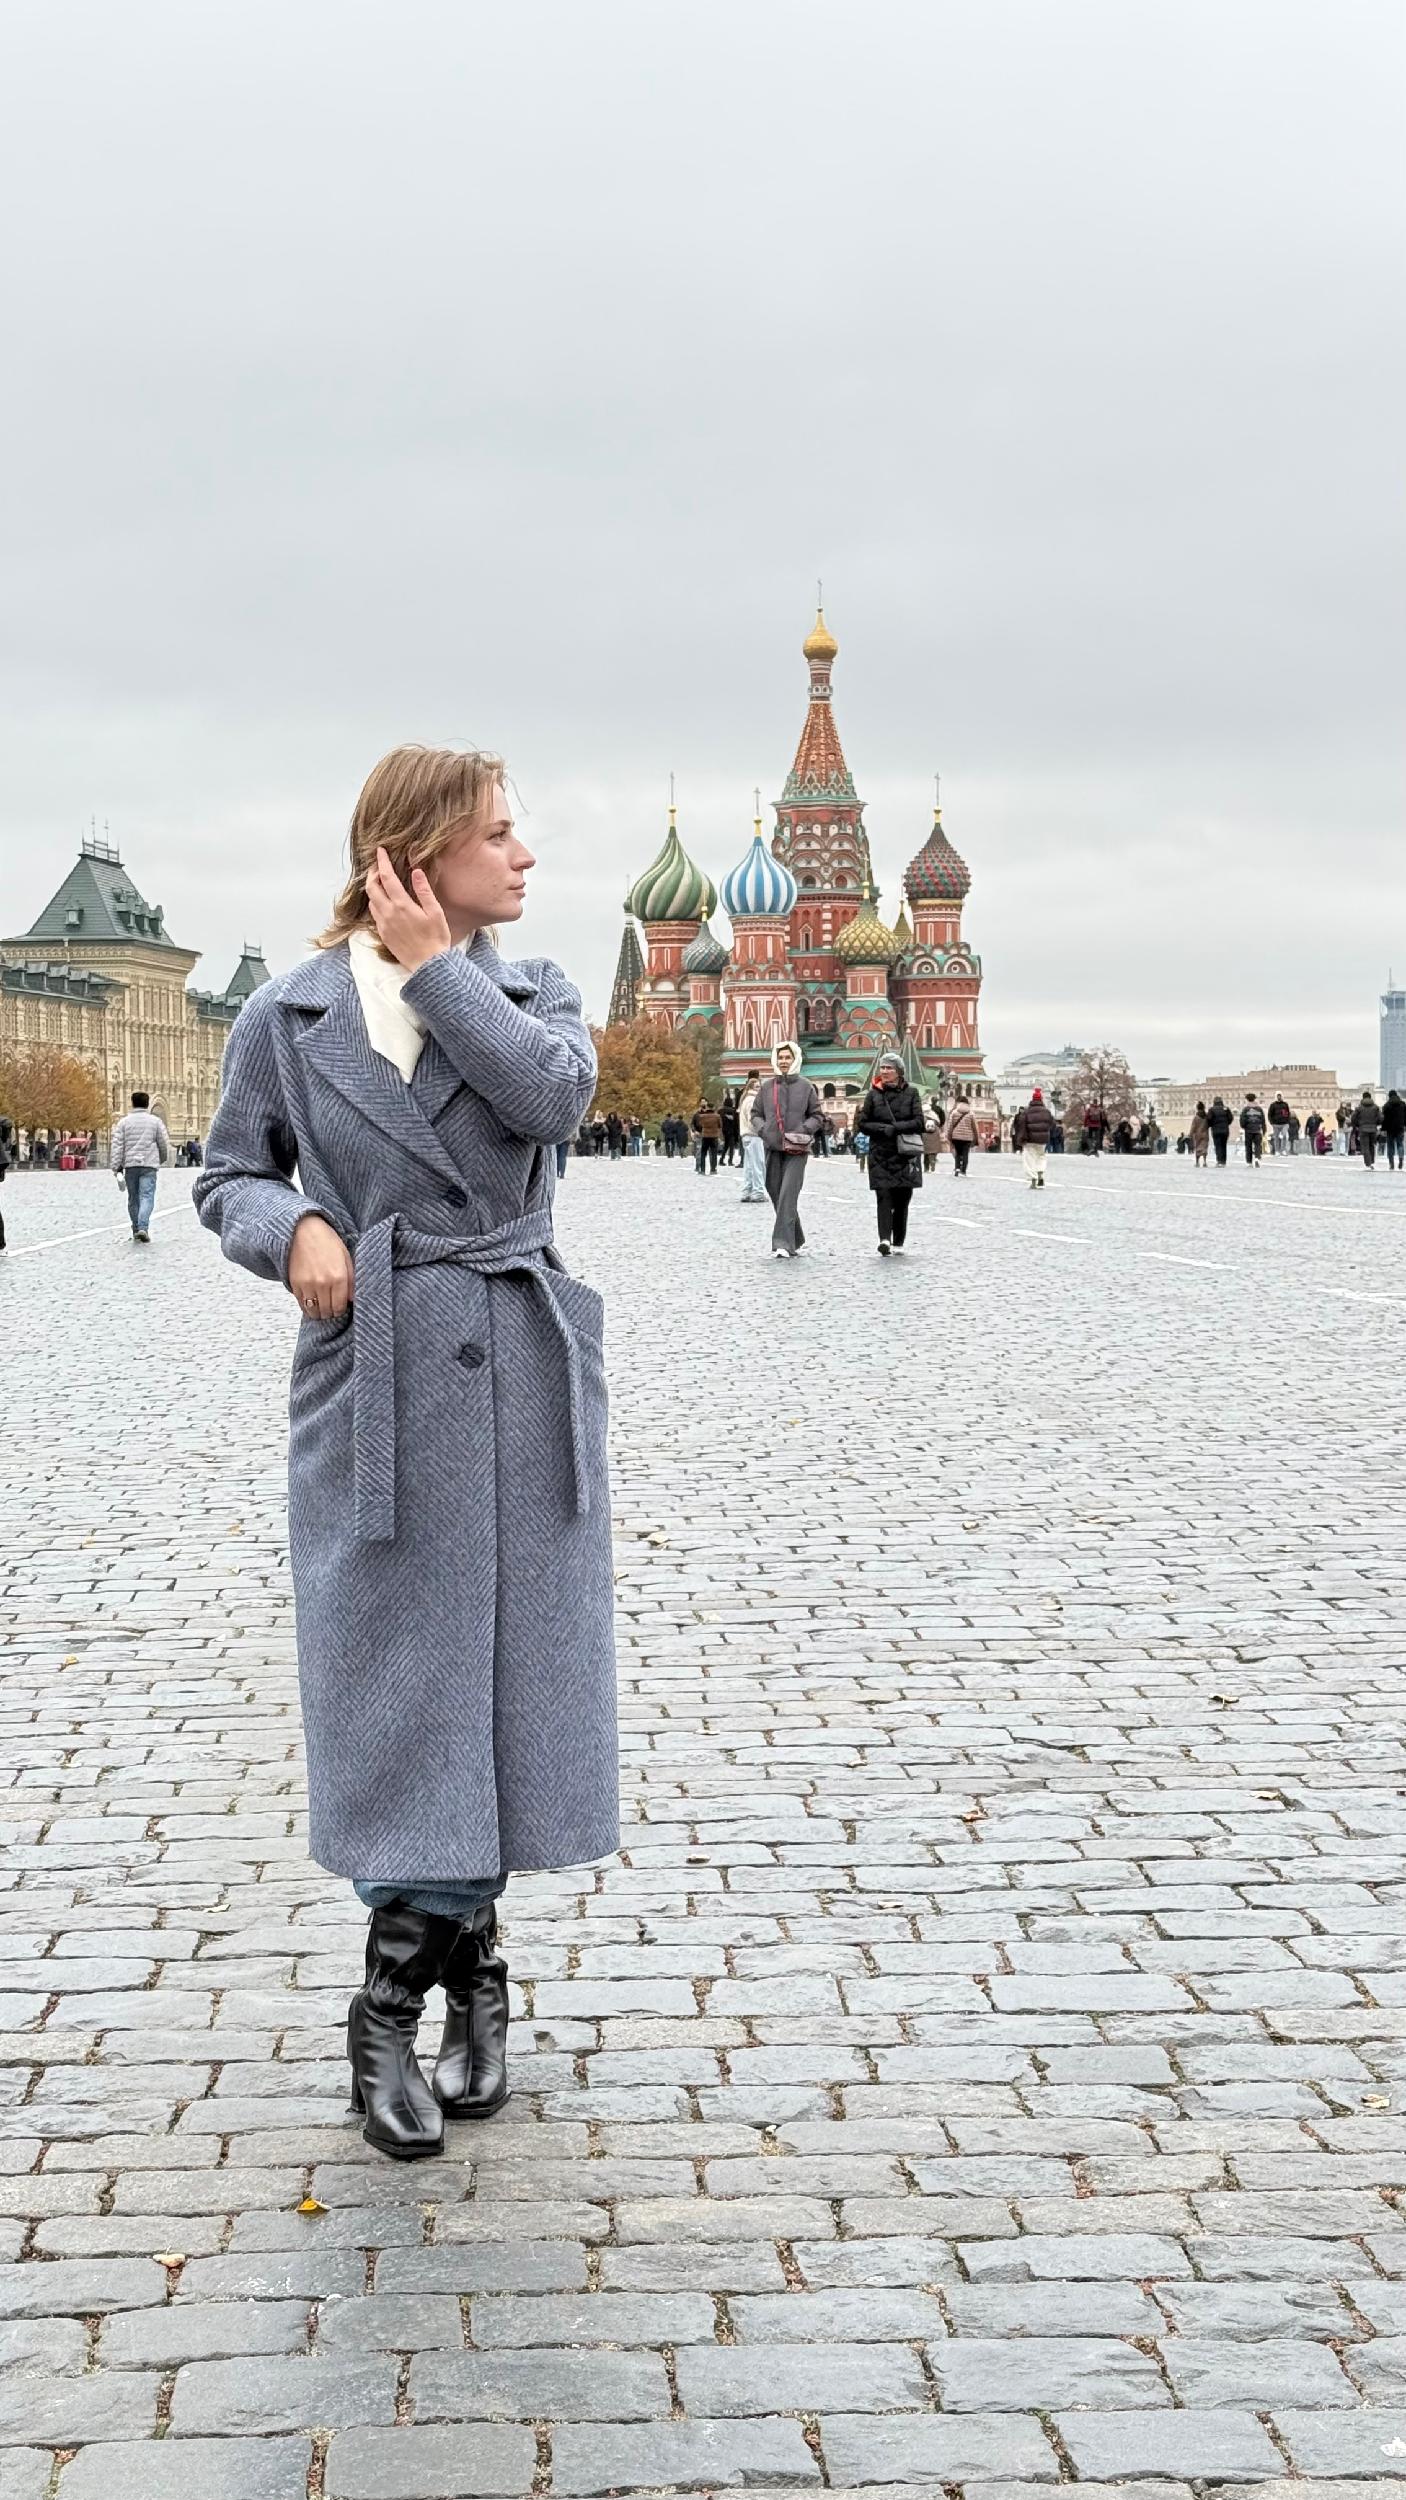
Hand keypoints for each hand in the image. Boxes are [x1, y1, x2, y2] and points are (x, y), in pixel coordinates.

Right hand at [288, 1213, 355, 1320]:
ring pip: (313, 1312)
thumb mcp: (346, 1257)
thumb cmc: (327, 1241)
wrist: (302, 1230)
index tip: (341, 1308)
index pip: (340, 1307)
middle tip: (332, 1308)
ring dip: (319, 1312)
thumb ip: (351, 1280)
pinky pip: (301, 1304)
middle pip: (327, 1312)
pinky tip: (312, 1301)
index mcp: (339, 1277)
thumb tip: (352, 1300)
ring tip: (322, 1307)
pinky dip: (307, 1306)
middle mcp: (323, 1284)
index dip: (341, 1311)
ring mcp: (307, 1285)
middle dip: (330, 1313)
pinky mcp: (295, 1284)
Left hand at [365, 845, 452, 971]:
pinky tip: (383, 902)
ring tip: (380, 882)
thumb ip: (424, 890)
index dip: (382, 862)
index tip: (380, 851)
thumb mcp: (435, 912)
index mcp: (402, 905)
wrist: (428, 966)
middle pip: (372, 887)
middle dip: (373, 873)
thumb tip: (416, 871)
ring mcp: (383, 925)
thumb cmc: (436, 939)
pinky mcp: (383, 934)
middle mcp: (388, 913)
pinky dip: (375, 903)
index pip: (386, 877)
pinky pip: (374, 914)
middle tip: (378, 866)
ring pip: (371, 900)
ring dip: (373, 888)